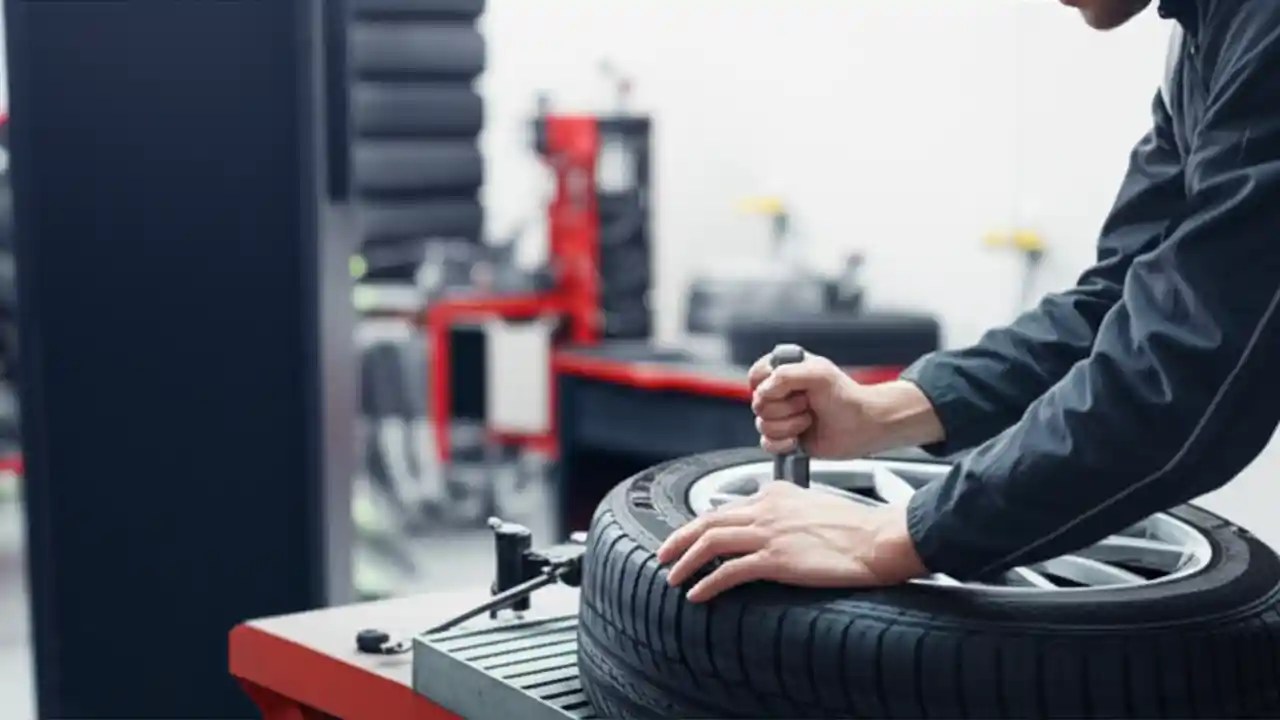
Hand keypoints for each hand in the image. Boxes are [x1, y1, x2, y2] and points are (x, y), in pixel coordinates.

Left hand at [656, 481, 928, 602]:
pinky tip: (697, 594)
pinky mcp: (776, 559)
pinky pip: (729, 571)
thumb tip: (768, 520)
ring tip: (673, 577)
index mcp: (774, 494)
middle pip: (707, 521)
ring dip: (686, 562)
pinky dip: (707, 583)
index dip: (699, 525)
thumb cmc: (855, 528)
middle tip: (664, 554)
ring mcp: (769, 533)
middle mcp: (766, 509)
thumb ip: (785, 509)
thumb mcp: (812, 504)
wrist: (877, 540)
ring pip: (711, 543)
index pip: (725, 507)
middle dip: (679, 539)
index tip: (687, 538)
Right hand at [749, 353, 944, 457]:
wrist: (864, 425)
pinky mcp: (784, 439)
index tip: (789, 388)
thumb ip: (784, 375)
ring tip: (809, 420)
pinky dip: (782, 444)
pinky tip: (799, 439)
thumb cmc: (846, 396)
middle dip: (785, 408)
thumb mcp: (817, 373)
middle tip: (808, 404)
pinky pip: (766, 444)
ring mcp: (781, 417)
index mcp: (784, 371)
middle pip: (758, 404)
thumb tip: (762, 393)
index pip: (756, 376)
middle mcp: (779, 394)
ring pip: (762, 425)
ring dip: (789, 426)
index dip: (768, 386)